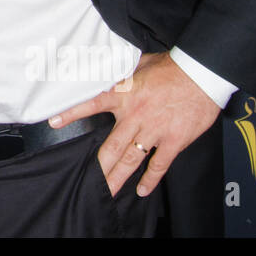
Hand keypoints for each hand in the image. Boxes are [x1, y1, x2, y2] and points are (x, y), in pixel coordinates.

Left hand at [49, 52, 219, 197]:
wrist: (202, 74)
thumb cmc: (173, 67)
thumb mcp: (141, 63)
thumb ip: (123, 72)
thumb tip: (109, 67)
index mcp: (125, 94)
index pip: (91, 104)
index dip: (71, 113)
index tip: (53, 122)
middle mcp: (135, 115)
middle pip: (112, 146)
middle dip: (99, 165)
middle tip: (89, 181)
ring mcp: (154, 130)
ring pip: (132, 159)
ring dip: (119, 177)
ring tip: (109, 191)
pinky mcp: (173, 140)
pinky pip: (159, 164)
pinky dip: (151, 178)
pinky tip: (143, 189)